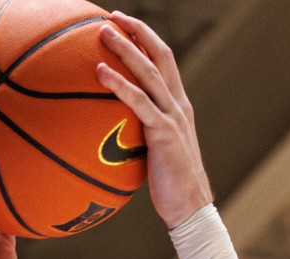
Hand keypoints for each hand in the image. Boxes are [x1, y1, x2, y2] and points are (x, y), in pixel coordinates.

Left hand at [96, 12, 212, 228]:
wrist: (190, 208)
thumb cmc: (169, 186)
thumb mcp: (156, 153)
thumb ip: (140, 135)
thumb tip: (111, 133)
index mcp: (178, 107)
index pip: (164, 62)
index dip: (146, 40)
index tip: (124, 24)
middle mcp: (179, 105)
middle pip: (160, 56)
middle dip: (137, 31)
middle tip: (111, 16)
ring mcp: (173, 117)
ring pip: (150, 72)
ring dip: (125, 48)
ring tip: (102, 32)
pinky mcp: (165, 133)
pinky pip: (139, 102)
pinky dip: (119, 84)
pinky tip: (99, 72)